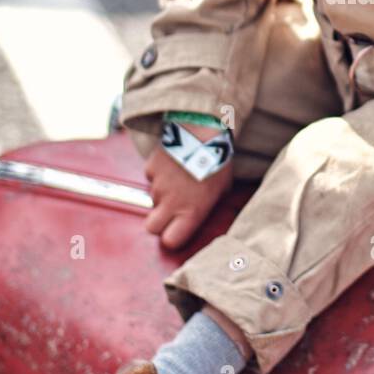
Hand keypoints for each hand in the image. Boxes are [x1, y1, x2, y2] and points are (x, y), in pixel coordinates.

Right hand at [144, 122, 235, 248]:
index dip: (172, 238)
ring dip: (163, 194)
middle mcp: (171, 203)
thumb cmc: (218, 162)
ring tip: (180, 178)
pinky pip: (152, 178)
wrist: (202, 132)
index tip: (177, 232)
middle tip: (171, 211)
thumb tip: (205, 209)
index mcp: (191, 212)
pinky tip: (173, 164)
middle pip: (152, 227)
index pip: (171, 240)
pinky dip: (159, 174)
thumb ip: (209, 204)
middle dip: (159, 222)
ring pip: (153, 200)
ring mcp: (158, 186)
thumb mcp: (223, 189)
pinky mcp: (150, 169)